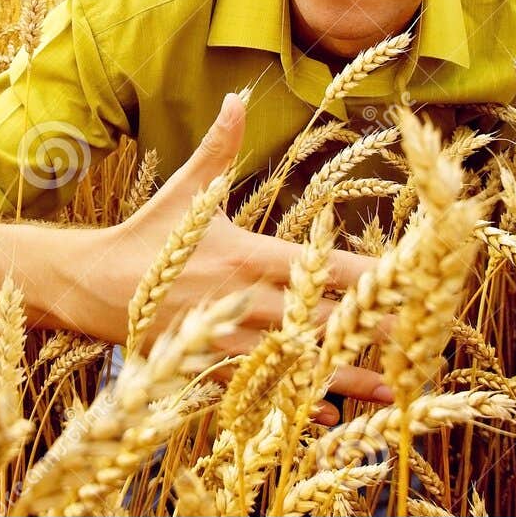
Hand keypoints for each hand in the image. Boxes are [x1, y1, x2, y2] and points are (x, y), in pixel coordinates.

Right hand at [67, 92, 391, 424]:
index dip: (370, 275)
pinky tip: (331, 419)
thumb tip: (236, 97)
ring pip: (300, 364)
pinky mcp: (212, 369)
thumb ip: (219, 147)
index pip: (322, 267)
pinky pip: (263, 393)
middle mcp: (244, 301)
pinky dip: (295, 407)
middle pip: (323, 319)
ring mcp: (229, 341)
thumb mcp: (185, 190)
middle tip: (425, 339)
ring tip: (394, 387)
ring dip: (348, 376)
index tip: (411, 279)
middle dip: (375, 329)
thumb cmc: (148, 236)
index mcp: (246, 256)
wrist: (90, 286)